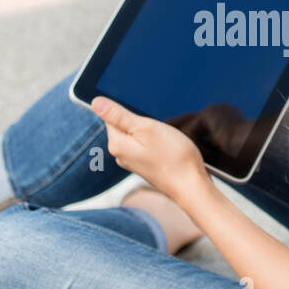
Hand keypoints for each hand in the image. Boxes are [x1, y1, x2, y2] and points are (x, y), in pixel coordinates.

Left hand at [91, 97, 209, 200]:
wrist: (191, 186)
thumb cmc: (173, 157)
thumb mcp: (145, 128)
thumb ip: (119, 115)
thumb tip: (96, 103)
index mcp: (117, 144)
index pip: (110, 116)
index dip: (129, 110)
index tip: (144, 117)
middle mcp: (120, 155)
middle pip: (124, 125)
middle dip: (140, 121)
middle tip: (158, 129)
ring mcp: (133, 162)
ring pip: (137, 135)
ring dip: (150, 132)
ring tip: (164, 139)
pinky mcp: (145, 165)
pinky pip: (145, 145)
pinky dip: (155, 142)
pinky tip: (167, 147)